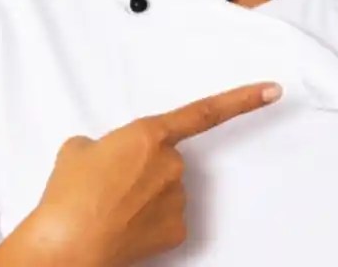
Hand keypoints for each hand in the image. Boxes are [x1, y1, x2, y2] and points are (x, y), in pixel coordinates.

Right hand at [0, 82, 282, 266]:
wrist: (66, 245)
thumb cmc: (68, 197)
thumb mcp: (78, 150)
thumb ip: (106, 143)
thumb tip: (107, 155)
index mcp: (149, 135)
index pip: (205, 111)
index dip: (242, 99)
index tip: (271, 91)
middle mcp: (171, 164)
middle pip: (166, 160)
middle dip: (141, 170)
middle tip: (108, 184)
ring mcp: (178, 198)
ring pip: (164, 191)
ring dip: (141, 197)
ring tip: (107, 207)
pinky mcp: (177, 230)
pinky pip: (165, 219)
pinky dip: (147, 224)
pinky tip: (123, 226)